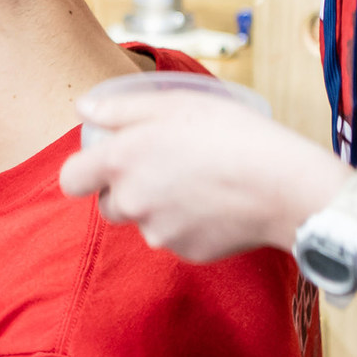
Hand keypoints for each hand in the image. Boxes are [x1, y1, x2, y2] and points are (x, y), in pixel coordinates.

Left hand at [59, 90, 350, 261]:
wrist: (285, 185)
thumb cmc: (232, 134)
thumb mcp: (174, 103)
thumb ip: (120, 108)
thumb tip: (84, 110)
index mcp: (120, 163)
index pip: (70, 179)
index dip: (85, 170)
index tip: (106, 160)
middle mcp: (131, 202)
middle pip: (108, 203)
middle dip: (127, 188)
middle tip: (165, 165)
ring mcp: (158, 232)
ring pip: (145, 220)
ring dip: (160, 205)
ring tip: (200, 180)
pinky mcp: (186, 252)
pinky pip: (177, 237)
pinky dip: (190, 223)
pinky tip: (218, 202)